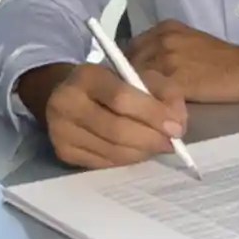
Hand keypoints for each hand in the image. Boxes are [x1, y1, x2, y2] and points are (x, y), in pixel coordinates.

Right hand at [33, 63, 187, 169]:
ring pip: (111, 150)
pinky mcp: (63, 152)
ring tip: (156, 147)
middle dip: (149, 139)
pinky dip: (126, 160)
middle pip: (116, 129)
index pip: (121, 97)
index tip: (176, 128)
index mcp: (87, 75)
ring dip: (141, 152)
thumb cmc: (110, 83)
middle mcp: (66, 102)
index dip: (152, 115)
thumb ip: (162, 91)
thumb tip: (178, 123)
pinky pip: (103, 163)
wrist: (68, 95)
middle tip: (170, 144)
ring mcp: (60, 130)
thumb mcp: (136, 75)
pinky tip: (137, 151)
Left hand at [127, 20, 238, 102]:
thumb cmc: (219, 59)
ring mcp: (167, 59)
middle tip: (133, 99)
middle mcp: (162, 39)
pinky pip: (152, 95)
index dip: (128, 67)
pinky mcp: (175, 80)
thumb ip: (163, 50)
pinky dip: (151, 106)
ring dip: (138, 96)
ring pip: (137, 80)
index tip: (130, 82)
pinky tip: (157, 114)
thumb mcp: (187, 43)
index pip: (131, 48)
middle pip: (129, 63)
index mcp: (164, 28)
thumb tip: (139, 68)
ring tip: (142, 111)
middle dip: (128, 82)